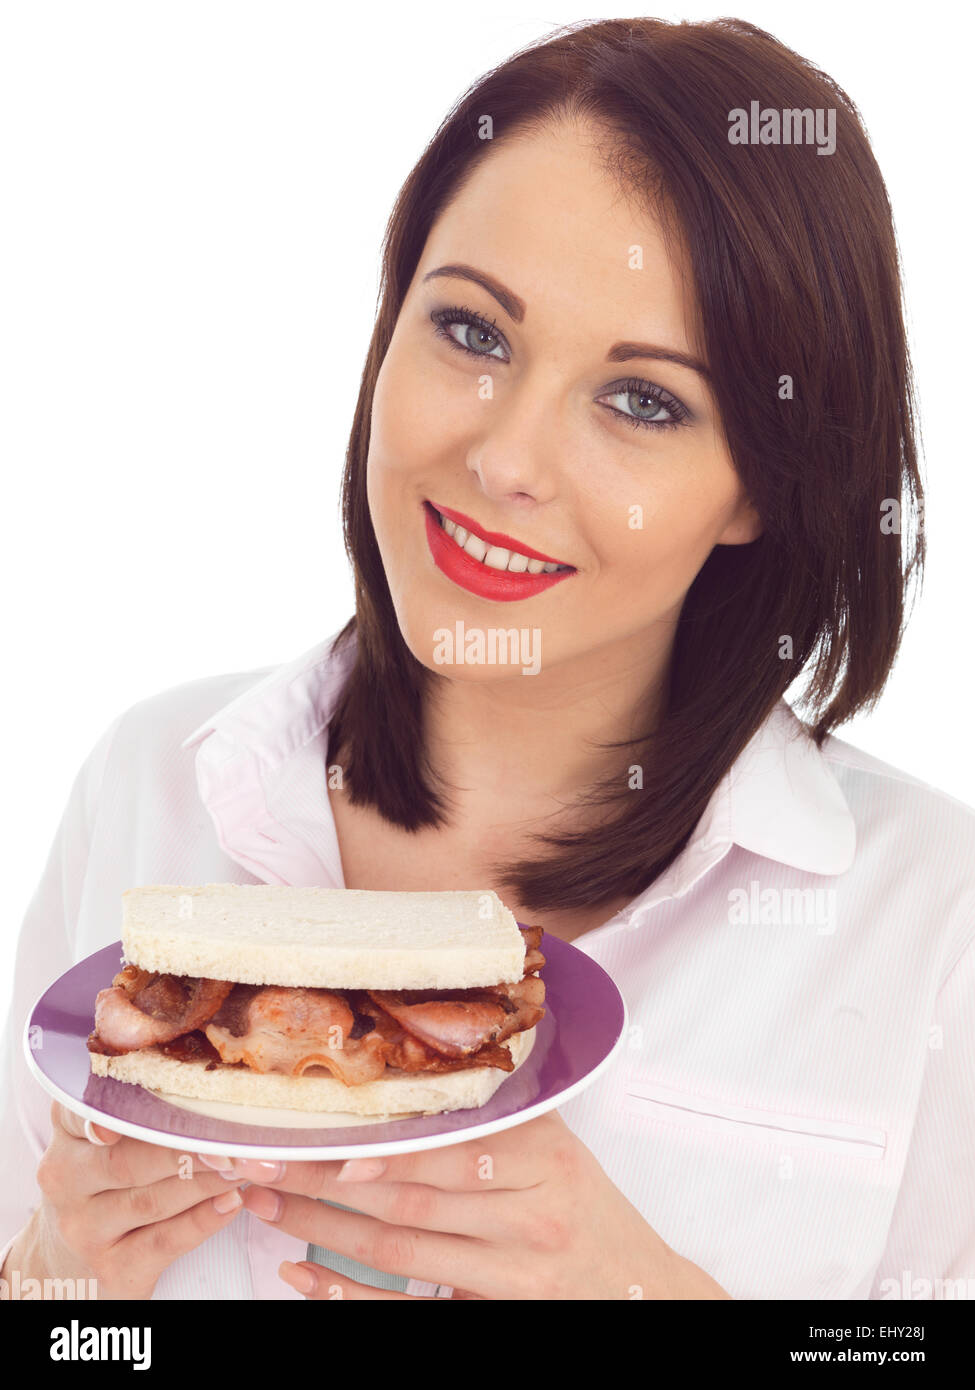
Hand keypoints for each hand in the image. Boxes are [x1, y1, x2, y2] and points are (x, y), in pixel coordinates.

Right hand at [8, 1102, 247, 1299]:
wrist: (80, 1255)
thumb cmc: (112, 1177)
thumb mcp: (111, 1136)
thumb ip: (139, 1102)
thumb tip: (208, 1069)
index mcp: (68, 1134)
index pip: (86, 1109)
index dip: (116, 1105)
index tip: (156, 1093)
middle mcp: (66, 1180)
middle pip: (128, 1159)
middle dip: (187, 1146)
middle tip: (233, 1135)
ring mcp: (84, 1228)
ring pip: (151, 1200)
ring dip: (205, 1180)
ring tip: (244, 1164)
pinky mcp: (110, 1268)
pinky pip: (162, 1242)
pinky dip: (202, 1221)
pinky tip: (231, 1202)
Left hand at [232, 1109, 730, 1299]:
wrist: (640, 1291)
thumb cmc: (587, 1207)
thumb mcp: (559, 1147)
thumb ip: (502, 1112)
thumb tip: (424, 1061)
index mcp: (544, 1159)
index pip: (451, 1149)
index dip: (386, 1149)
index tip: (324, 1137)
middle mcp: (528, 1216)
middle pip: (411, 1199)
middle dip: (325, 1178)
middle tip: (258, 1159)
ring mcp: (508, 1275)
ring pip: (398, 1250)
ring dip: (318, 1227)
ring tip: (261, 1200)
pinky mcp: (487, 1316)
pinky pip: (407, 1310)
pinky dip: (347, 1294)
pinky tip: (300, 1274)